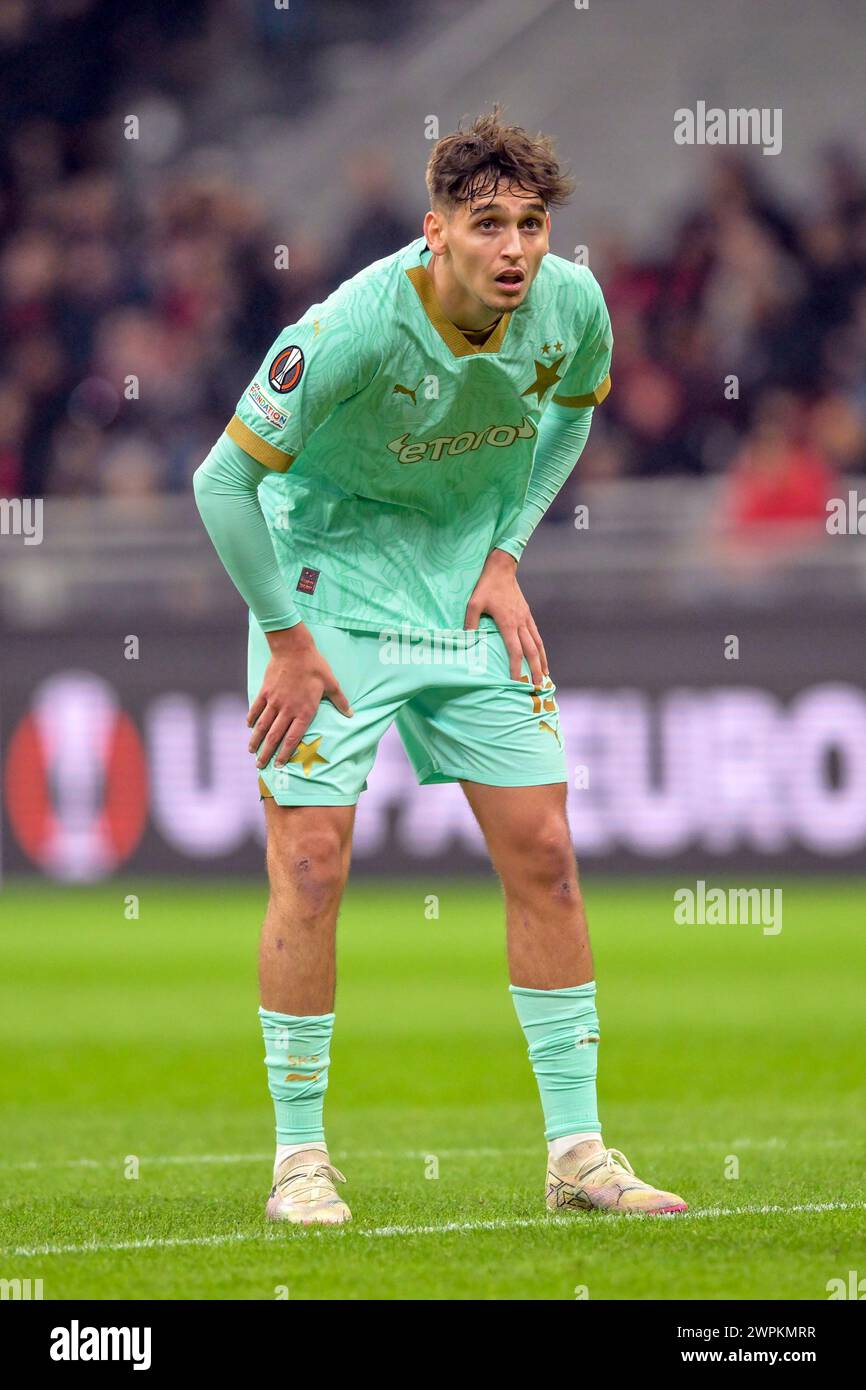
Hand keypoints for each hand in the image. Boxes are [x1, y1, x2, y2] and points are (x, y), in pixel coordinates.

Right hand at [247, 622, 352, 768]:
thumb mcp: (331, 683)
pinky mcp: (265, 692)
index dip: (285, 753)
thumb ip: (340, 701)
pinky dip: (252, 719)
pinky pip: (256, 708)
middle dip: (267, 753)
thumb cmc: (315, 665)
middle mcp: (287, 710)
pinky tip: (249, 727)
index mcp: (304, 711)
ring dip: (256, 740)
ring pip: (262, 726)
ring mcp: (274, 701)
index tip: (279, 764)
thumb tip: (351, 714)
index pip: (293, 738)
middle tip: (260, 766)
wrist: (293, 648)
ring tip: (252, 751)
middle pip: (274, 736)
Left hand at [464, 548, 548, 685]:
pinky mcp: (527, 614)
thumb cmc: (486, 586)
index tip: (516, 681)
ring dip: (542, 661)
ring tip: (545, 675)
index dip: (516, 667)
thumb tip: (466, 640)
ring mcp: (526, 618)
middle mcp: (520, 623)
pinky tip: (541, 656)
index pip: (515, 650)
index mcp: (508, 623)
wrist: (502, 569)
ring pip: (538, 644)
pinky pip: (537, 635)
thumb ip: (470, 623)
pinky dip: (541, 648)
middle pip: (532, 651)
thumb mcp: (473, 603)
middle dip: (535, 669)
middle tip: (538, 685)